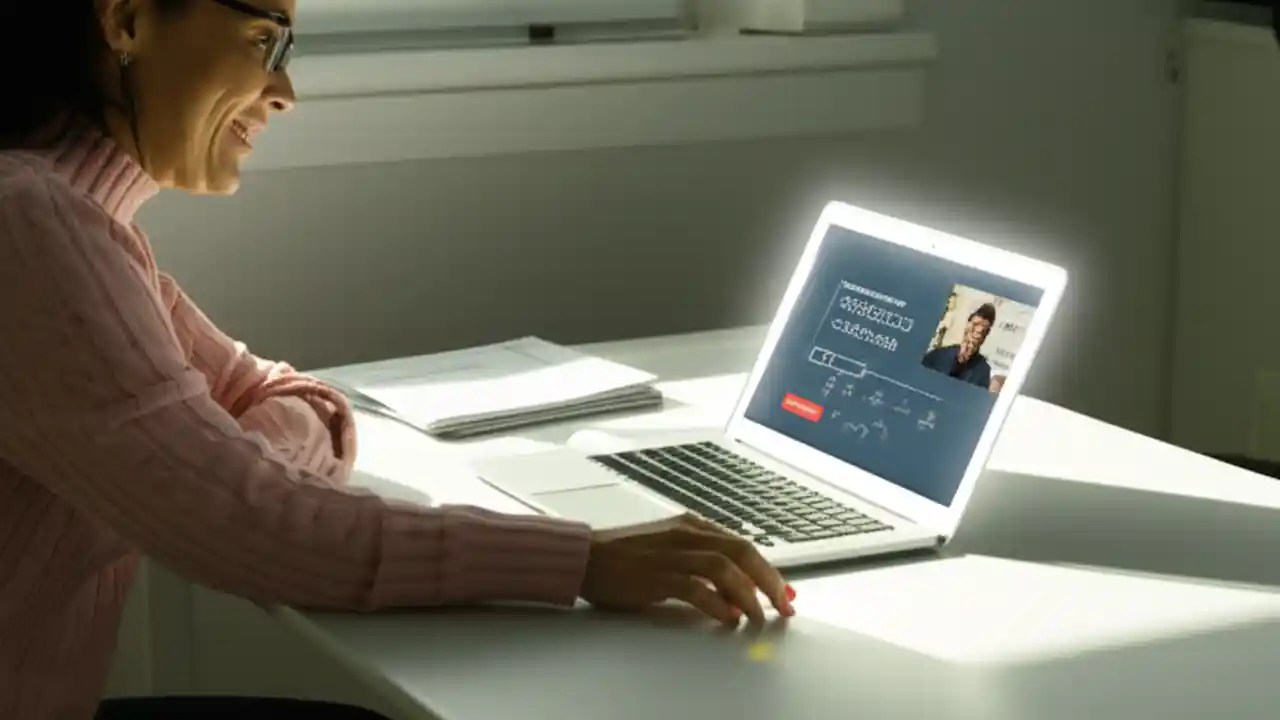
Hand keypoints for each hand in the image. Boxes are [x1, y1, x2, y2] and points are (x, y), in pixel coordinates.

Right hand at [579, 514, 796, 625]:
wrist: (585, 556)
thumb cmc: (624, 556)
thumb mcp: (668, 548)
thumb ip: (699, 560)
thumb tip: (733, 588)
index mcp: (691, 526)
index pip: (741, 544)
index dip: (767, 569)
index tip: (783, 590)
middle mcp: (686, 534)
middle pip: (741, 552)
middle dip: (768, 580)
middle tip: (783, 605)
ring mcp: (671, 553)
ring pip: (724, 567)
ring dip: (747, 593)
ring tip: (758, 616)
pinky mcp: (656, 574)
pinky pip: (695, 586)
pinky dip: (716, 602)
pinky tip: (727, 617)